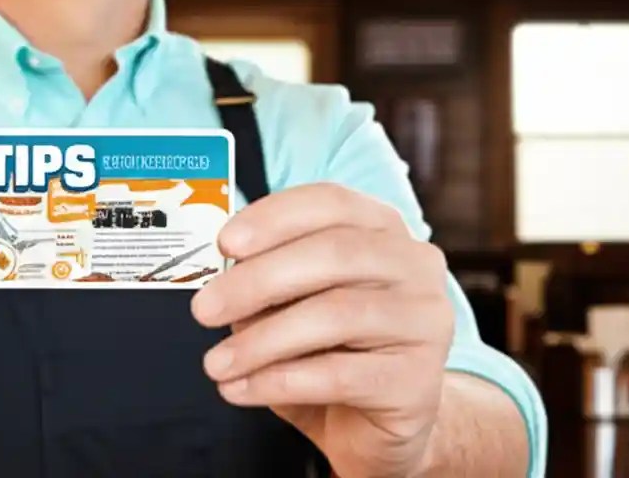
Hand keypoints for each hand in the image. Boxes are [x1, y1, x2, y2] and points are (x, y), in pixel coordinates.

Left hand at [190, 183, 454, 477]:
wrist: (374, 424)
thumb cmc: (326, 350)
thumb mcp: (289, 304)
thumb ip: (264, 278)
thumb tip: (218, 275)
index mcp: (382, 230)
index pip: (330, 202)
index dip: (273, 218)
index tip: (224, 244)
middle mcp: (415, 266)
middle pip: (333, 255)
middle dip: (256, 281)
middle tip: (203, 309)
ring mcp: (425, 322)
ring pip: (334, 316)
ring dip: (260, 340)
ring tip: (215, 364)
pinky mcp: (417, 382)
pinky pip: (338, 376)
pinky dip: (277, 381)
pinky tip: (240, 389)